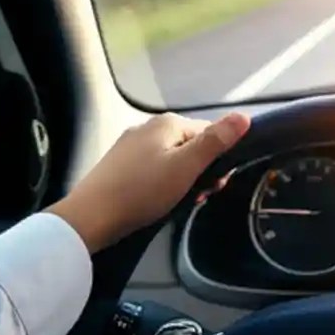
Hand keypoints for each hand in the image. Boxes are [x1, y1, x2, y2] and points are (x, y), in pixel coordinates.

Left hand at [49, 112, 249, 251]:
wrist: (90, 218)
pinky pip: (153, 168)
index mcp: (167, 123)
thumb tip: (244, 116)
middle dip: (200, 170)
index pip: (210, 132)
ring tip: (178, 202)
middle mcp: (148, 127)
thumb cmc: (143, 191)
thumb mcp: (186, 167)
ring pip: (172, 158)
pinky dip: (162, 182)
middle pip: (190, 144)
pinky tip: (157, 201)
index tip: (216, 184)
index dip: (219, 158)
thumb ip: (215, 142)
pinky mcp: (119, 164)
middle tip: (198, 197)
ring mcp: (130, 145)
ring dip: (182, 179)